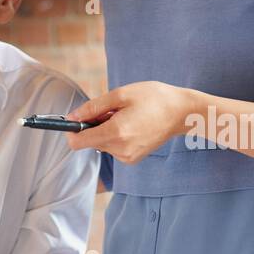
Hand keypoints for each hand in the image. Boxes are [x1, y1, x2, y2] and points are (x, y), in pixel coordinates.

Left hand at [65, 83, 199, 163]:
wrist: (182, 112)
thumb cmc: (153, 98)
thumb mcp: (121, 95)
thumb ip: (93, 107)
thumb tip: (72, 117)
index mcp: (116, 133)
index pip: (78, 142)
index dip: (71, 130)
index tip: (74, 118)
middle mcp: (120, 150)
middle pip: (89, 141)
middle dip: (93, 125)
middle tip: (112, 110)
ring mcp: (128, 157)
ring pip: (101, 143)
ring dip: (106, 129)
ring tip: (126, 116)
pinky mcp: (132, 159)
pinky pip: (112, 147)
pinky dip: (115, 135)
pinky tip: (131, 124)